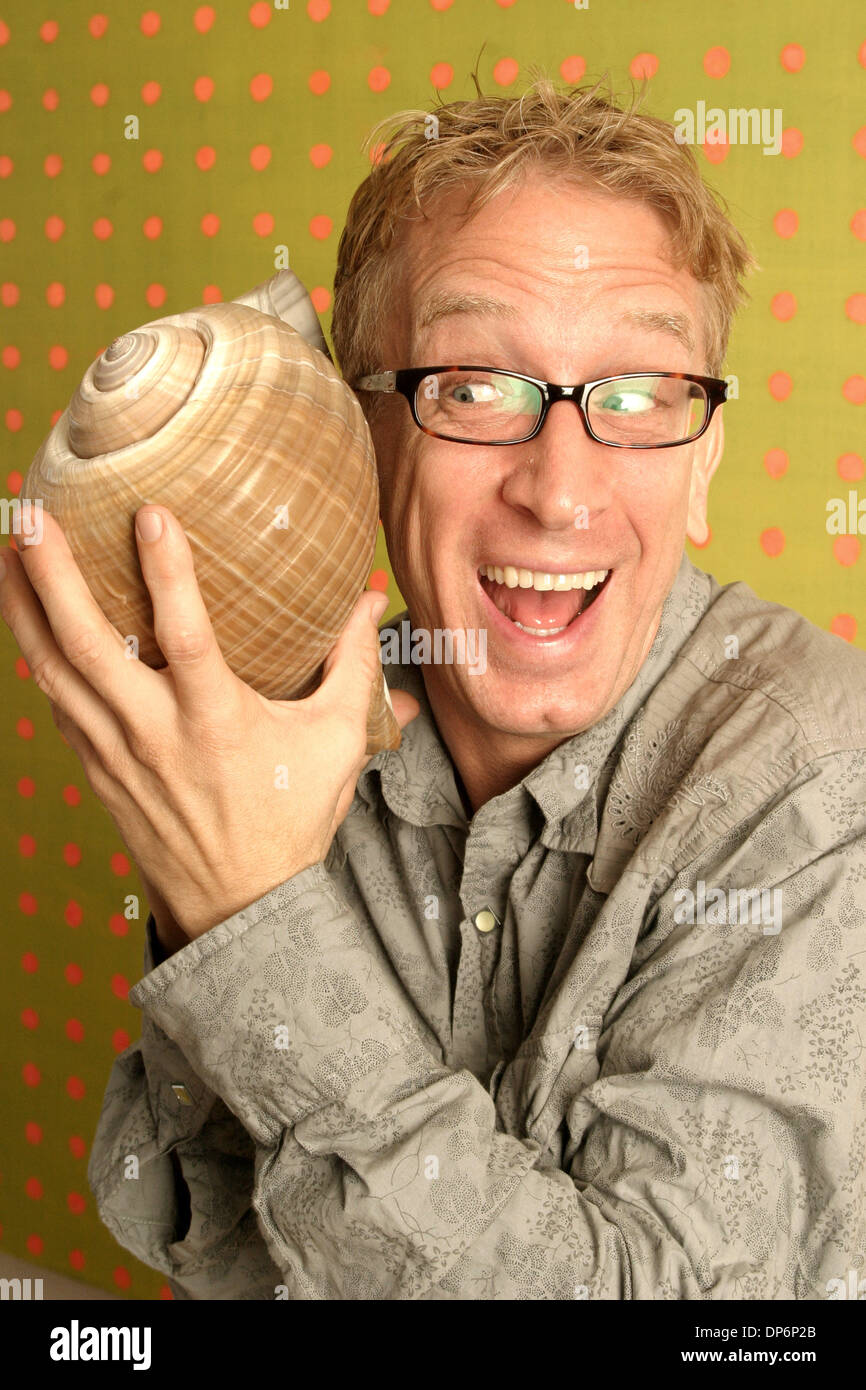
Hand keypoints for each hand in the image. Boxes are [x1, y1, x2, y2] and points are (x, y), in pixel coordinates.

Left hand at [0, 507, 418, 938]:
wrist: (239, 904)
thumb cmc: (291, 818)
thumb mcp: (337, 741)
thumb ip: (352, 663)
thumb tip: (369, 597)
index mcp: (218, 722)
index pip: (187, 636)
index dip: (167, 573)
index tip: (150, 513)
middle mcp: (156, 733)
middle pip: (90, 646)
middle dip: (51, 577)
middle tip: (28, 516)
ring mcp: (117, 753)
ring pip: (55, 671)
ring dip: (23, 609)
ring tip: (5, 548)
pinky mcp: (96, 770)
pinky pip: (56, 704)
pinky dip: (36, 658)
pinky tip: (25, 621)